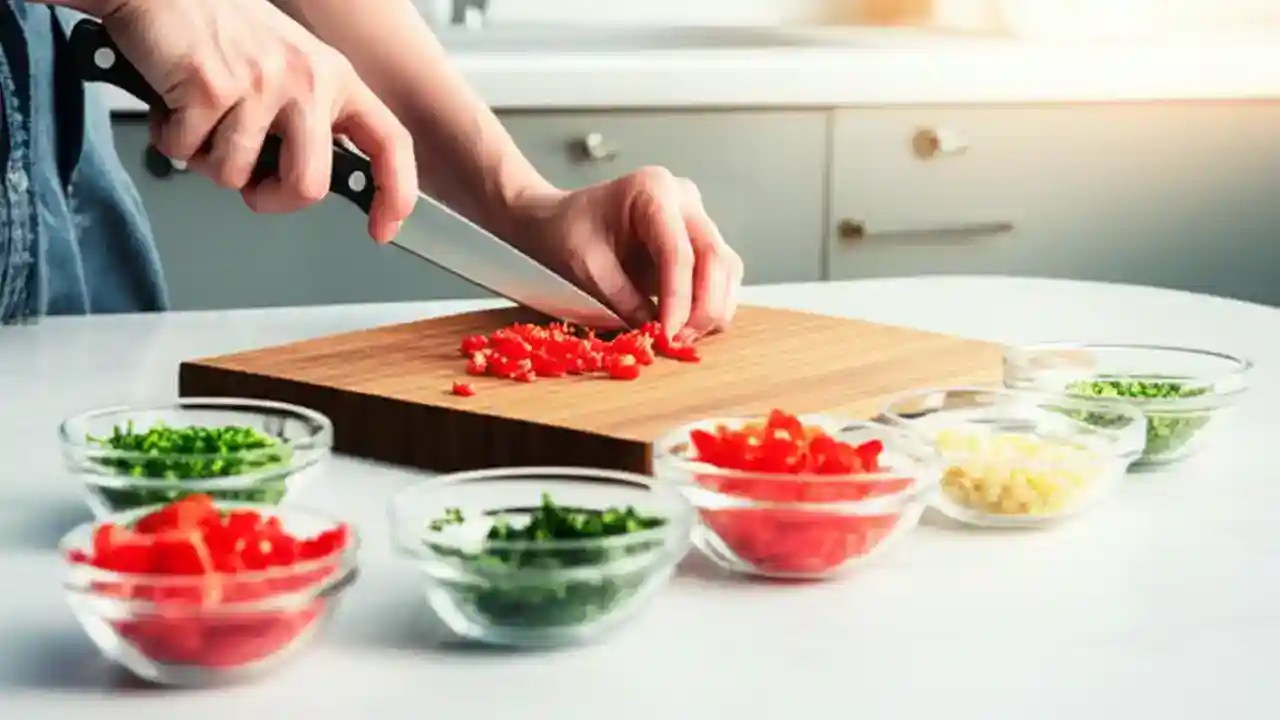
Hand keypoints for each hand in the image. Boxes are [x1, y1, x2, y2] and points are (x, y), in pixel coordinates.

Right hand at [38, 0, 417, 242]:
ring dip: (206, 158)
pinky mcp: (212, 87)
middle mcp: (307, 79)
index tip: (384, 226)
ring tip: (202, 115)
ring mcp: (262, 82)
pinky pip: (187, 151)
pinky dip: (171, 137)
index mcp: (334, 78)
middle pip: (308, 186)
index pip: (389, 141)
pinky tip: (174, 101)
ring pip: (235, 175)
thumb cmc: (218, 29)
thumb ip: (309, 120)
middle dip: (270, 198)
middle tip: (248, 179)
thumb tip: (308, 181)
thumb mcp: (289, 68)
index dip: (394, 191)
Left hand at [509, 167, 743, 341]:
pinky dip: (711, 304)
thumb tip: (659, 333)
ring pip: (726, 267)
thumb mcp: (585, 268)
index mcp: (652, 190)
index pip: (677, 251)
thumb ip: (623, 300)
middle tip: (678, 342)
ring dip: (712, 308)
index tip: (667, 335)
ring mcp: (695, 218)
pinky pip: (720, 274)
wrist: (558, 221)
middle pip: (714, 257)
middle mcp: (683, 199)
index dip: (677, 298)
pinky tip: (689, 326)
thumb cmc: (565, 234)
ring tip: (680, 338)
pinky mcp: (698, 241)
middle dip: (702, 307)